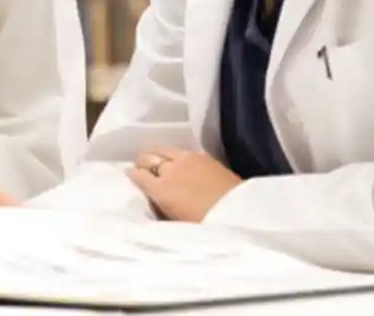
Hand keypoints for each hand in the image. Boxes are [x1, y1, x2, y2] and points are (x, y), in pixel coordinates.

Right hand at [127, 147, 241, 222]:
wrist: (240, 213)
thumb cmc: (205, 225)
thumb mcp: (175, 219)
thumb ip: (160, 204)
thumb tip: (152, 197)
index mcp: (160, 189)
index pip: (137, 174)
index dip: (133, 175)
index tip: (133, 177)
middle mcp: (169, 169)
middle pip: (146, 157)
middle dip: (142, 162)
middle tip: (143, 168)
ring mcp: (186, 159)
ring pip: (161, 149)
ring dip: (156, 154)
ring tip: (157, 161)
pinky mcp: (202, 155)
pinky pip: (179, 150)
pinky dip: (173, 154)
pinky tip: (178, 162)